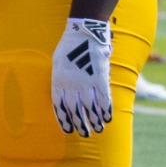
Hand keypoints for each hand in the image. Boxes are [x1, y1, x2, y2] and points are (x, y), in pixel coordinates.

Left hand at [52, 17, 112, 137]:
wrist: (83, 32)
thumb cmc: (69, 47)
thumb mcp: (57, 63)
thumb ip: (61, 79)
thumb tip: (66, 92)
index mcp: (57, 81)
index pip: (59, 105)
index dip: (64, 119)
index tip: (67, 130)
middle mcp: (70, 84)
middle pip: (75, 108)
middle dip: (80, 123)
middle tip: (85, 134)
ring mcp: (85, 81)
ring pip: (90, 106)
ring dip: (94, 119)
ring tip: (98, 129)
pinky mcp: (100, 77)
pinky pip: (103, 97)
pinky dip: (106, 108)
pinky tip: (108, 118)